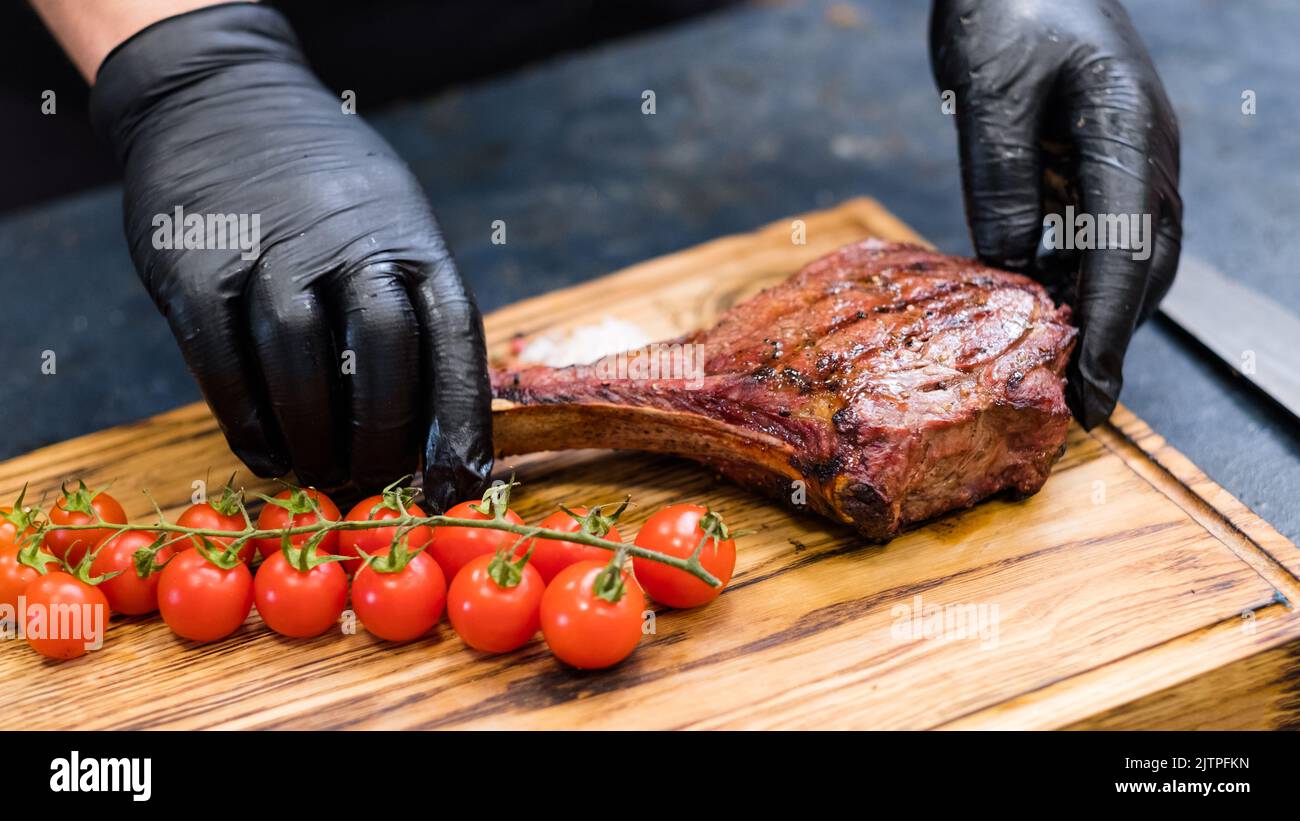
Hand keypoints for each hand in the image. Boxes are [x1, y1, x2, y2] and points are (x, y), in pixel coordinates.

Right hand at [89, 4, 491, 508]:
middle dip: (384, 436)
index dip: (461, 420)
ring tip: (324, 474)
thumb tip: (443, 421)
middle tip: (375, 481)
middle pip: (382, 355)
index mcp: (409, 238)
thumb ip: (414, 303)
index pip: (454, 337)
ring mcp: (267, 253)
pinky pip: (224, 366)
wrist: (219, 100)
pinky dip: (249, 424)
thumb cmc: (324, 185)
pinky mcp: (194, 269)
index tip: (462, 482)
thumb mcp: (393, 218)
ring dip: (316, 438)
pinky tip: (268, 455)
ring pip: (300, 365)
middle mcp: (344, 243)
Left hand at [930, 0, 1181, 428]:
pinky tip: (1041, 300)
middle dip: (1112, 336)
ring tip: (1058, 368)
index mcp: (1129, 130)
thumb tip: (1012, 273)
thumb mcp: (990, 98)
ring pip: (1129, 252)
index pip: (1127, 253)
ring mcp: (1131, 149)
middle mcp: (1146, 147)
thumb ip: (1003, 188)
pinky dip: (1078, 273)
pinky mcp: (1102, 151)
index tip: (1090, 394)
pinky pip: (1102, 227)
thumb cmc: (1003, 5)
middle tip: (1075, 403)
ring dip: (1098, 310)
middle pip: (1143, 264)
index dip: (1107, 332)